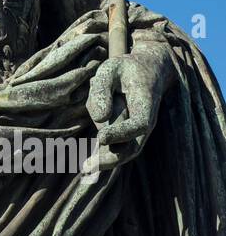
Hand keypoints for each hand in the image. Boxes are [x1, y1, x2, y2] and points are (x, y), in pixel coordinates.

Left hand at [86, 42, 172, 170]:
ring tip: (87, 158)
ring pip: (123, 149)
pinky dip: (104, 155)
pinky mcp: (129, 133)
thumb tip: (98, 118)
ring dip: (106, 155)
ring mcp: (138, 130)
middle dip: (112, 159)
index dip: (121, 133)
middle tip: (87, 167)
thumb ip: (102, 89)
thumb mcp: (111, 68)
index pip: (138, 124)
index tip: (100, 137)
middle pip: (133, 147)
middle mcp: (146, 121)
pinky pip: (117, 147)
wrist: (148, 70)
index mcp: (146, 104)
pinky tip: (87, 166)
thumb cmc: (126, 68)